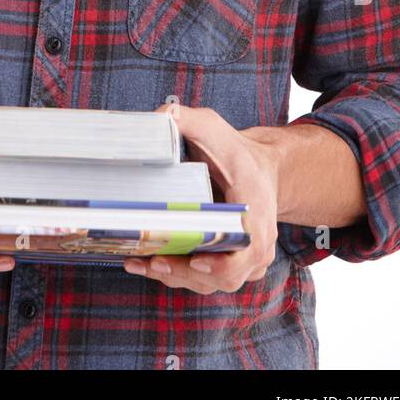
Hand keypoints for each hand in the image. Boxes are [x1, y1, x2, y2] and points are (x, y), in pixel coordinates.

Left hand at [122, 103, 278, 292]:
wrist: (259, 170)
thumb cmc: (235, 152)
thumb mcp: (215, 129)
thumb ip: (189, 120)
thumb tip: (160, 117)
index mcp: (257, 211)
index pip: (248, 252)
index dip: (223, 264)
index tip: (196, 261)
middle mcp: (257, 243)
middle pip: (224, 276)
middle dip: (185, 272)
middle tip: (153, 261)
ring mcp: (245, 259)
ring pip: (210, 282)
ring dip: (174, 276)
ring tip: (140, 263)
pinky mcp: (230, 264)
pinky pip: (204, 279)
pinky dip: (176, 274)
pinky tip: (144, 263)